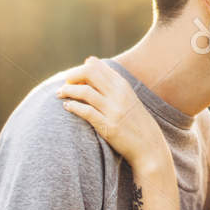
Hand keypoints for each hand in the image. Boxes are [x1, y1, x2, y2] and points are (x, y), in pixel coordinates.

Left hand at [58, 58, 169, 174]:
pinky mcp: (108, 126)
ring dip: (68, 90)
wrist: (149, 147)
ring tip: (60, 93)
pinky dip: (73, 106)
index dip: (80, 69)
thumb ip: (110, 82)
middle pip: (89, 74)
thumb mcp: (127, 97)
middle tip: (64, 83)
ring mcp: (113, 110)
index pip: (96, 66)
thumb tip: (89, 62)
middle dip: (72, 76)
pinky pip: (86, 112)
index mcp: (123, 85)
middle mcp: (119, 94)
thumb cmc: (136, 122)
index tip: (73, 78)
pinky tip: (67, 107)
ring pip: (85, 92)